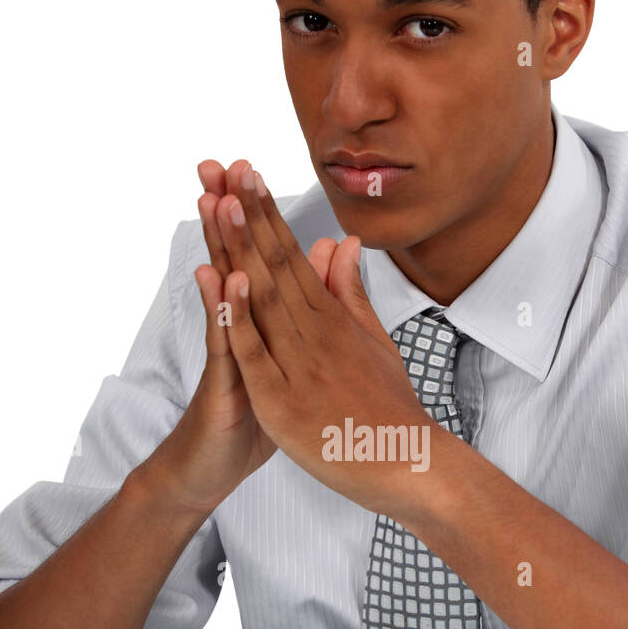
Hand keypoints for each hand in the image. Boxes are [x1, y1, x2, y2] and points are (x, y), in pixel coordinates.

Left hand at [211, 162, 440, 519]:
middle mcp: (315, 334)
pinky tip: (227, 280)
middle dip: (247, 212)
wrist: (409, 464)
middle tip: (224, 164)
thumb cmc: (390, 408)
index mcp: (332, 320)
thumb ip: (351, 293)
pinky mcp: (285, 403)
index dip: (266, 213)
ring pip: (262, 298)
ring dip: (239, 247)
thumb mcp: (374, 341)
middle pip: (275, 264)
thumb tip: (341, 242)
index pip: (292, 255)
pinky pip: (257, 354)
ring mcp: (300, 366)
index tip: (245, 172)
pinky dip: (239, 317)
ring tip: (218, 201)